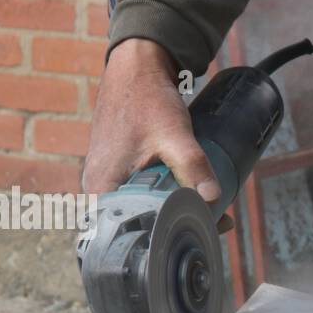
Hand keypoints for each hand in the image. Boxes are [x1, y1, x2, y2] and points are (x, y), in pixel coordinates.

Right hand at [82, 39, 231, 229]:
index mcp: (102, 188)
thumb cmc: (146, 98)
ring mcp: (109, 180)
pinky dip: (168, 198)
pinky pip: (144, 195)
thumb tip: (213, 197)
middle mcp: (99, 189)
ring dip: (175, 213)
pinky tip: (193, 198)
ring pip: (144, 209)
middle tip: (212, 227)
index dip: (158, 242)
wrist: (137, 69)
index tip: (191, 242)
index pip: (124, 234)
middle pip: (138, 225)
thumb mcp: (173, 134)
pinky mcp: (121, 172)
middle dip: (175, 229)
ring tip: (211, 214)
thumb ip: (193, 165)